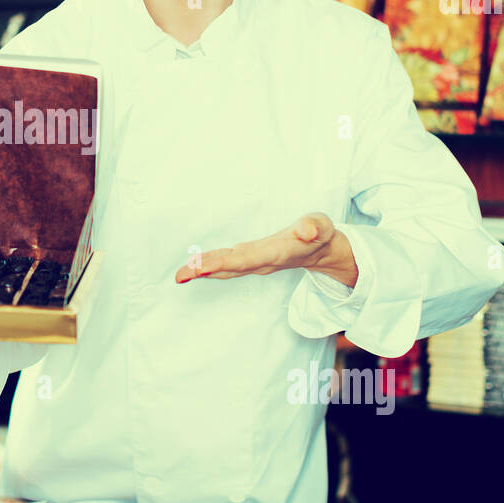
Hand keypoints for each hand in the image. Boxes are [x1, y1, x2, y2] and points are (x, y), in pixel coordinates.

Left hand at [173, 212, 358, 287]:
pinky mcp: (251, 259)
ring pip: (226, 269)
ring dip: (203, 271)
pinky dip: (210, 265)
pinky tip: (194, 266)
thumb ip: (314, 227)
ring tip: (180, 274)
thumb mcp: (322, 227)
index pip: (246, 259)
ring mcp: (255, 262)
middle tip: (181, 275)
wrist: (323, 252)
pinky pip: (227, 264)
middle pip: (230, 268)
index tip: (202, 267)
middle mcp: (262, 262)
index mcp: (276, 253)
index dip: (224, 263)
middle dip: (205, 270)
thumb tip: (306, 230)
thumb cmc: (320, 235)